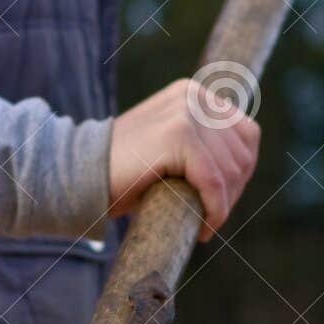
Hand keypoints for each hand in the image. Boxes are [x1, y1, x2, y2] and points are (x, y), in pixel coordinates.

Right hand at [108, 78, 261, 242]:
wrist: (78, 177)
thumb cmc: (124, 174)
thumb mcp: (169, 150)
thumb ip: (202, 146)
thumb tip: (243, 167)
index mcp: (193, 94)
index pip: (245, 134)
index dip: (241, 174)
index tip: (222, 201)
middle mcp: (193, 96)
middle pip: (242, 153)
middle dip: (233, 193)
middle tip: (210, 217)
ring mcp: (186, 111)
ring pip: (230, 170)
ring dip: (223, 205)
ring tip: (203, 223)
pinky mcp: (178, 134)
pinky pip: (213, 181)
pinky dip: (215, 210)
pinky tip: (202, 228)